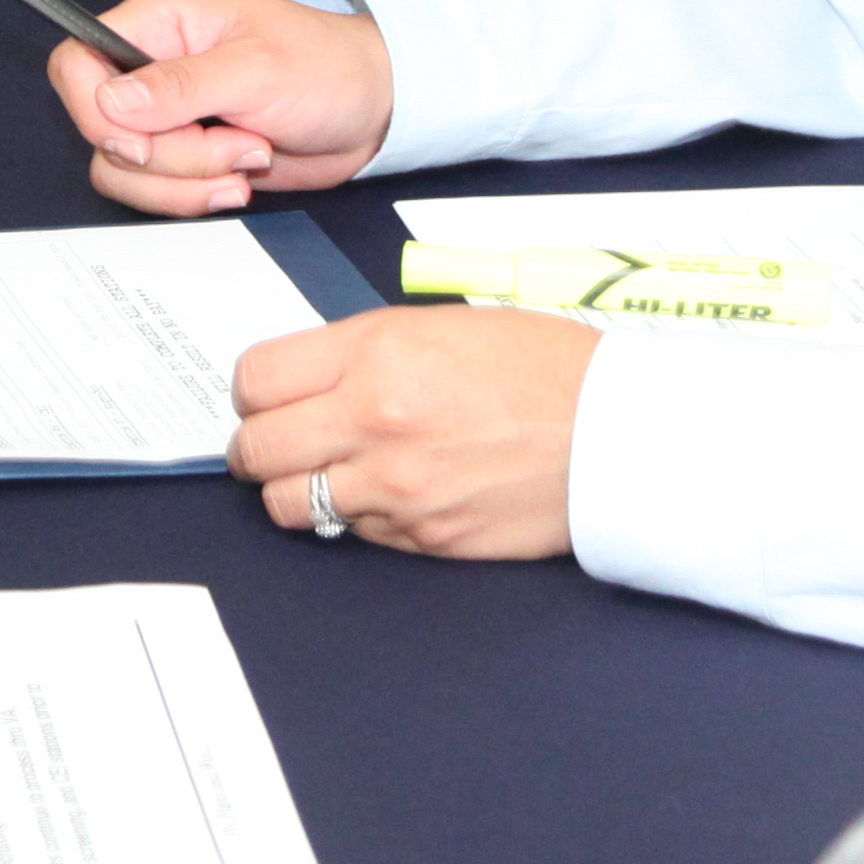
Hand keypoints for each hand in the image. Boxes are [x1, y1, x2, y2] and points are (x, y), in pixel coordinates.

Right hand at [44, 0, 390, 212]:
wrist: (370, 109)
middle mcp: (150, 66)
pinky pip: (153, 192)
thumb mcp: (257, 69)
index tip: (142, 142)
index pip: (77, 61)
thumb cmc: (325, 65)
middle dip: (169, 155)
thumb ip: (181, 87)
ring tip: (249, 158)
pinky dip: (194, 197)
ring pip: (123, 170)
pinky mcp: (182, 156)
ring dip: (187, 180)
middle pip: (101, 129)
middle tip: (236, 144)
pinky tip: (241, 179)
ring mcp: (164, 115)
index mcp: (159, 21)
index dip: (93, 109)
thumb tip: (110, 102)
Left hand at [228, 307, 594, 558]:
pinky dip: (354, 517)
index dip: (252, 390)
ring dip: (295, 489)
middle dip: (254, 446)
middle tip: (271, 441)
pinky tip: (386, 492)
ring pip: (287, 505)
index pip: (256, 378)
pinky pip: (351, 533)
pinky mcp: (419, 537)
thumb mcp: (441, 325)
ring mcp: (392, 488)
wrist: (612, 433)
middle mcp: (371, 421)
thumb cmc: (542, 367)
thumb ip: (364, 351)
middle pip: (256, 449)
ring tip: (322, 473)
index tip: (263, 395)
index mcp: (375, 353)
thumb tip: (310, 379)